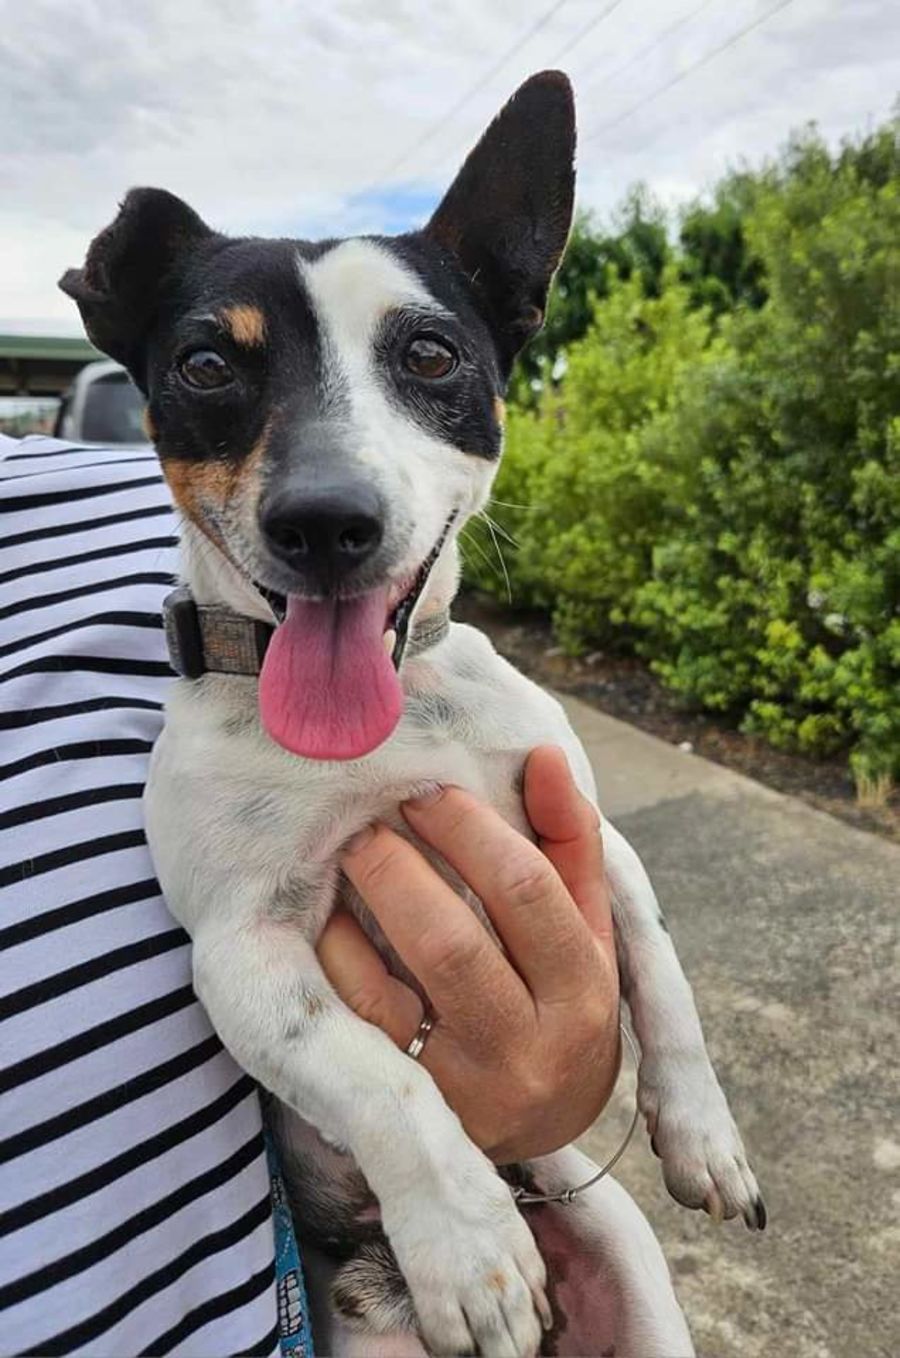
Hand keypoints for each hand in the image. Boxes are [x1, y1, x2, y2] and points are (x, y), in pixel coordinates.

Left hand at [317, 746, 619, 1162]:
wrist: (538, 1127)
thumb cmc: (560, 1002)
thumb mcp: (587, 932)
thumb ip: (570, 844)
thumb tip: (544, 757)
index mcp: (584, 993)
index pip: (527, 893)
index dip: (471, 829)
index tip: (428, 789)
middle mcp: (530, 1050)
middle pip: (454, 944)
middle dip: (403, 866)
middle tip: (371, 817)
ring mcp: (463, 1087)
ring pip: (397, 988)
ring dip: (365, 907)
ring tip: (347, 851)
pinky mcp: (409, 1104)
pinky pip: (358, 1020)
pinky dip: (336, 956)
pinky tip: (326, 914)